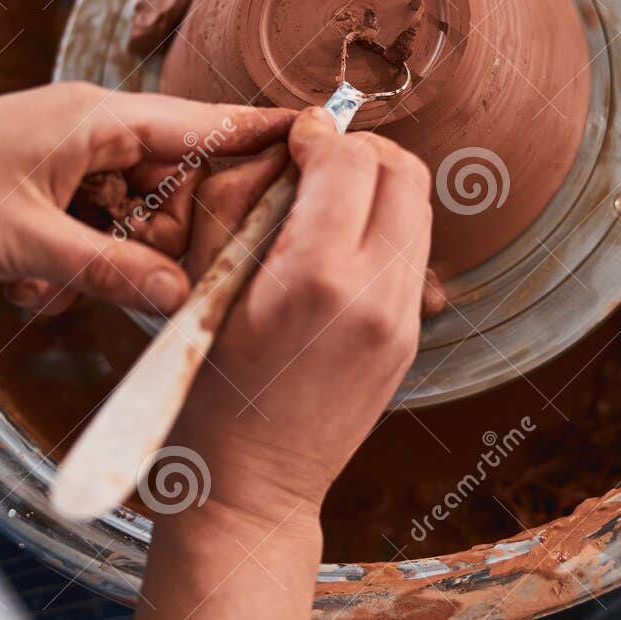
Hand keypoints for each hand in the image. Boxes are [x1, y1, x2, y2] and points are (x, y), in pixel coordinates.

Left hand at [0, 83, 292, 313]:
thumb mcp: (30, 242)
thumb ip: (111, 269)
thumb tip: (179, 294)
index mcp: (96, 118)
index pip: (202, 123)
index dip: (258, 135)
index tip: (315, 140)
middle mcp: (88, 131)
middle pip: (171, 187)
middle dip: (156, 244)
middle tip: (153, 287)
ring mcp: (64, 160)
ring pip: (128, 219)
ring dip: (101, 263)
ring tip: (48, 285)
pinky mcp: (41, 189)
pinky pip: (88, 232)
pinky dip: (67, 266)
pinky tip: (27, 284)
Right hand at [169, 106, 432, 521]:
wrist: (251, 485)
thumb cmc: (208, 391)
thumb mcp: (201, 282)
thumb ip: (239, 198)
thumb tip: (281, 146)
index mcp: (318, 276)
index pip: (351, 159)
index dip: (321, 134)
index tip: (296, 138)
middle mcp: (376, 295)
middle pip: (405, 173)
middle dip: (361, 151)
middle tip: (317, 160)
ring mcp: (403, 322)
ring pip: (419, 211)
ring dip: (378, 189)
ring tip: (326, 203)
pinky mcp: (411, 341)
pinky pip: (412, 257)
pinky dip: (384, 232)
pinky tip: (337, 250)